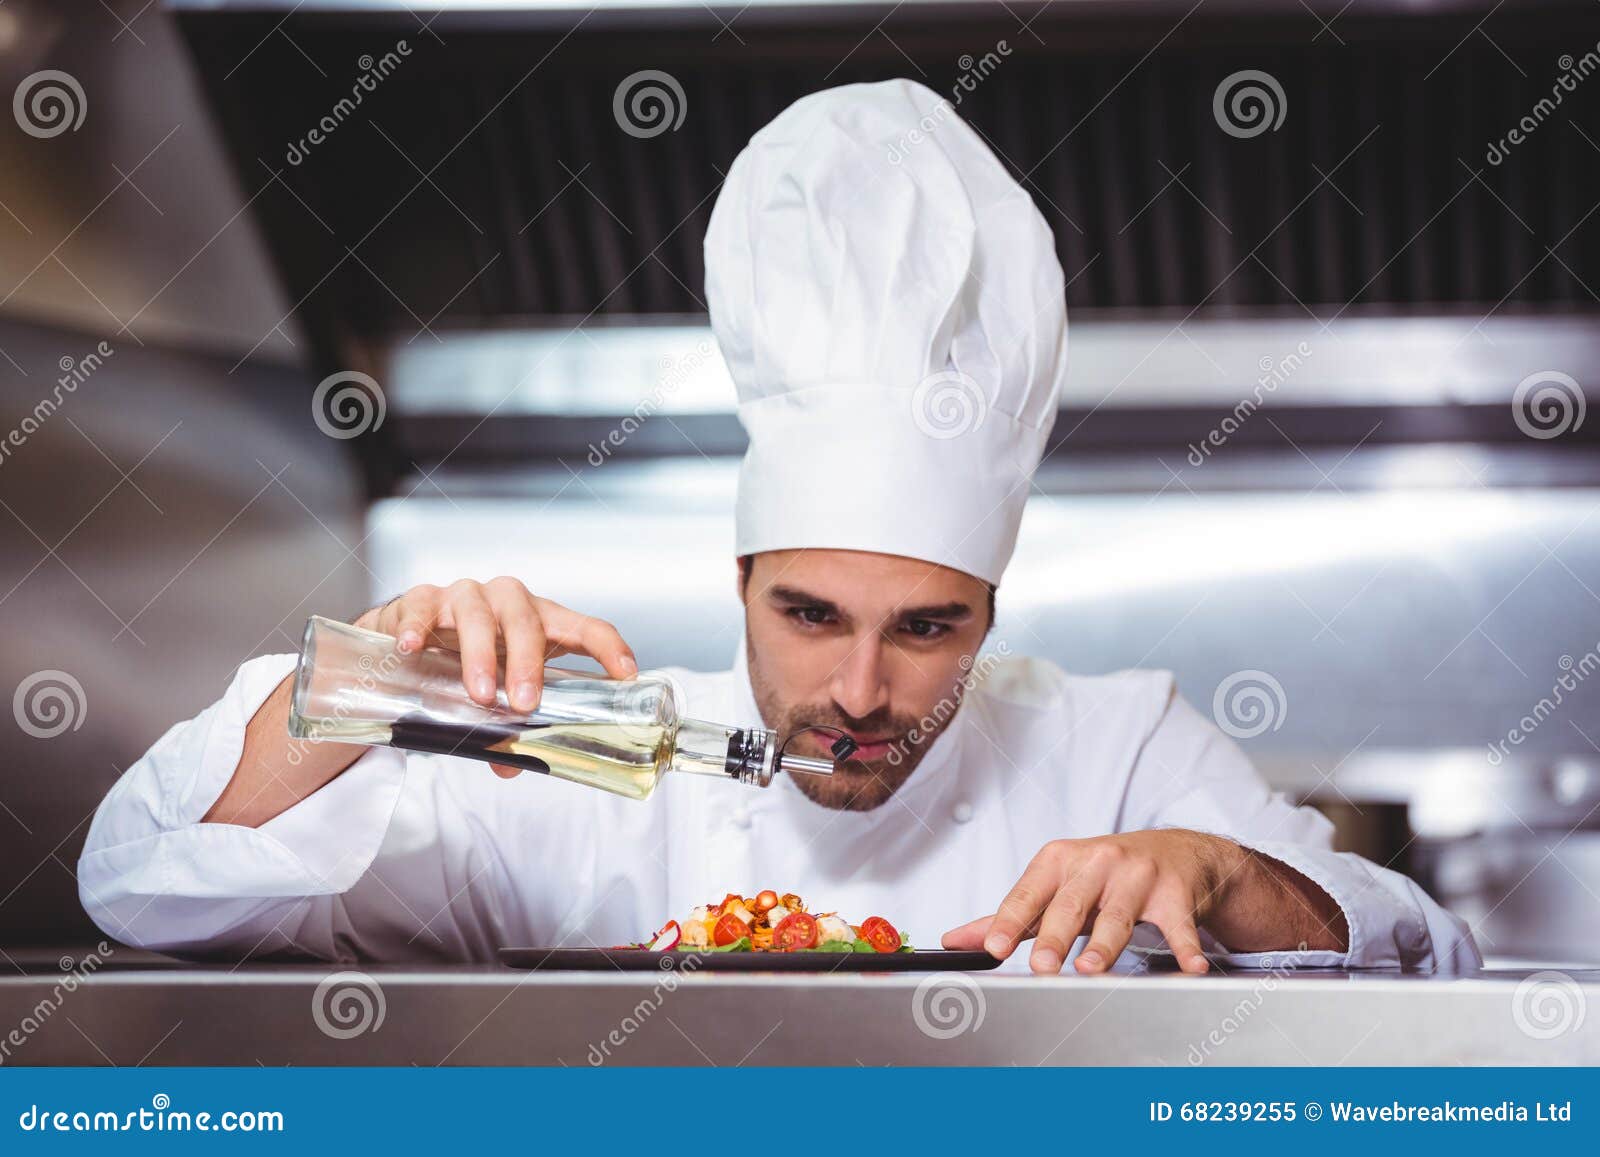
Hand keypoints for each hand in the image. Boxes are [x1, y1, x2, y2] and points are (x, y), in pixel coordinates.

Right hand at [355, 578, 636, 778]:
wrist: (411, 637)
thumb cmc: (469, 659)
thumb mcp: (496, 690)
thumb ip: (506, 727)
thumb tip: (511, 766)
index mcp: (541, 623)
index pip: (585, 628)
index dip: (608, 648)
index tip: (625, 674)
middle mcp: (508, 603)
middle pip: (527, 621)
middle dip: (529, 663)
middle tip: (525, 703)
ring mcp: (466, 597)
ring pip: (478, 614)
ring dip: (481, 654)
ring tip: (480, 693)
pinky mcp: (423, 599)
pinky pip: (422, 607)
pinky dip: (418, 626)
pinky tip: (413, 648)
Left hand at [941, 830, 1240, 975]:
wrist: (1176, 851)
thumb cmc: (1104, 872)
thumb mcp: (1055, 884)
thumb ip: (1009, 916)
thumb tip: (954, 940)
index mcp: (1060, 861)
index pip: (1028, 895)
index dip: (1008, 921)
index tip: (991, 947)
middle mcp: (1098, 863)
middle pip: (1071, 906)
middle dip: (1054, 936)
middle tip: (1040, 965)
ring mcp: (1138, 877)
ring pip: (1118, 917)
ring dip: (1105, 944)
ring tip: (1090, 968)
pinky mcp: (1175, 896)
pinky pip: (1178, 925)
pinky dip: (1185, 947)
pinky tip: (1189, 966)